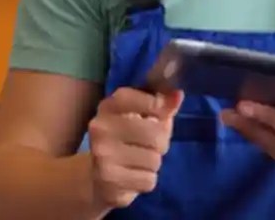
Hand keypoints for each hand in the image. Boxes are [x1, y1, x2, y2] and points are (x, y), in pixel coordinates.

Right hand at [87, 87, 183, 209]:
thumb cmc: (126, 139)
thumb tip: (178, 95)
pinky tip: (132, 176)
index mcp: (109, 106)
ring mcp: (103, 155)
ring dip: (153, 163)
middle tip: (149, 146)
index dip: (160, 108)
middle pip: (156, 134)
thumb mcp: (142, 116)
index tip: (160, 114)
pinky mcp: (109, 180)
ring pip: (154, 160)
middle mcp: (101, 128)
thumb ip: (161, 104)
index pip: (145, 100)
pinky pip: (149, 180)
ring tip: (138, 161)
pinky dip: (146, 180)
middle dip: (161, 143)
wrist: (96, 177)